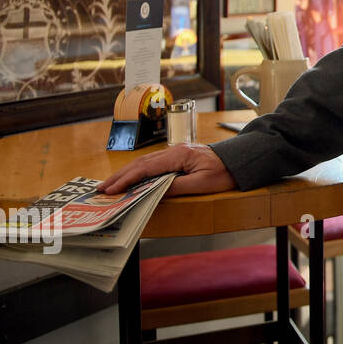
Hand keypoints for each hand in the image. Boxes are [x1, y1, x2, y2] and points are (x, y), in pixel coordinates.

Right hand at [97, 143, 236, 195]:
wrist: (241, 160)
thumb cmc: (226, 171)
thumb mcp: (204, 183)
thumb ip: (178, 187)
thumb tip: (155, 192)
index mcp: (179, 155)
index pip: (146, 168)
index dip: (126, 180)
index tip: (111, 190)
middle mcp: (174, 151)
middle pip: (141, 163)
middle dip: (120, 176)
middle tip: (101, 189)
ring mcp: (176, 152)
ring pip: (145, 162)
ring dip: (127, 174)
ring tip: (110, 185)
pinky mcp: (179, 156)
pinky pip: (153, 164)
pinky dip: (139, 172)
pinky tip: (132, 179)